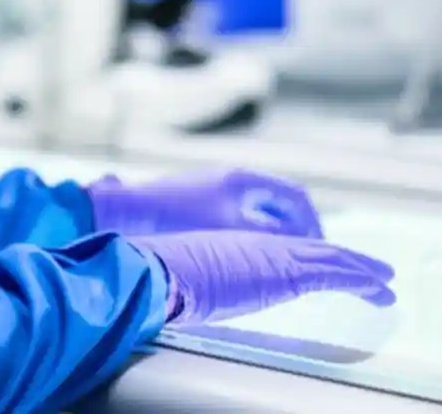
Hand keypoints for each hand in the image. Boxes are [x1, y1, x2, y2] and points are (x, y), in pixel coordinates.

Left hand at [89, 169, 323, 238]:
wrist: (120, 210)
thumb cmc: (172, 217)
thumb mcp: (229, 231)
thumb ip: (267, 237)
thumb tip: (299, 245)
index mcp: (244, 181)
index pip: (295, 198)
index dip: (313, 224)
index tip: (321, 248)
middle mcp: (229, 181)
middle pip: (277, 203)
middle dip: (295, 228)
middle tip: (303, 255)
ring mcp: (209, 191)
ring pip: (254, 211)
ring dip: (270, 232)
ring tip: (275, 260)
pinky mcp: (191, 205)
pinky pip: (233, 217)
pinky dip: (247, 234)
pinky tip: (239, 258)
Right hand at [132, 230, 395, 325]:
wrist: (162, 268)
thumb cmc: (160, 276)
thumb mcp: (184, 279)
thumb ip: (196, 282)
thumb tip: (182, 297)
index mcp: (236, 246)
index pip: (282, 250)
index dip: (308, 257)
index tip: (324, 267)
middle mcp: (261, 243)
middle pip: (314, 249)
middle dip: (345, 260)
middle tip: (371, 272)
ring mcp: (276, 254)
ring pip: (332, 258)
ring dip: (362, 271)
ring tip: (385, 283)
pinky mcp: (289, 271)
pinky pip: (336, 274)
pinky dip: (362, 281)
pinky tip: (380, 290)